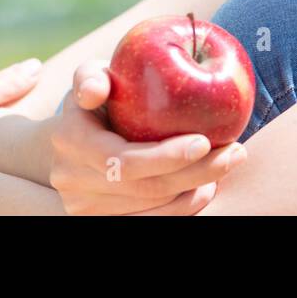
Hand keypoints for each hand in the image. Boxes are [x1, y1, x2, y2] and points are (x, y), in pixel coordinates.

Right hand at [0, 58, 249, 214]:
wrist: (60, 146)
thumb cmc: (90, 101)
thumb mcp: (88, 77)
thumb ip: (90, 76)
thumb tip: (93, 89)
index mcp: (71, 143)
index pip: (124, 161)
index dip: (166, 157)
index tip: (204, 141)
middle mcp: (74, 183)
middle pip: (146, 189)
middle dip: (197, 173)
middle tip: (236, 152)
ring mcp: (87, 209)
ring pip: (151, 210)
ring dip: (195, 191)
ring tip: (226, 165)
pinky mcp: (103, 221)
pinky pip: (150, 220)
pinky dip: (182, 207)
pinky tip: (206, 187)